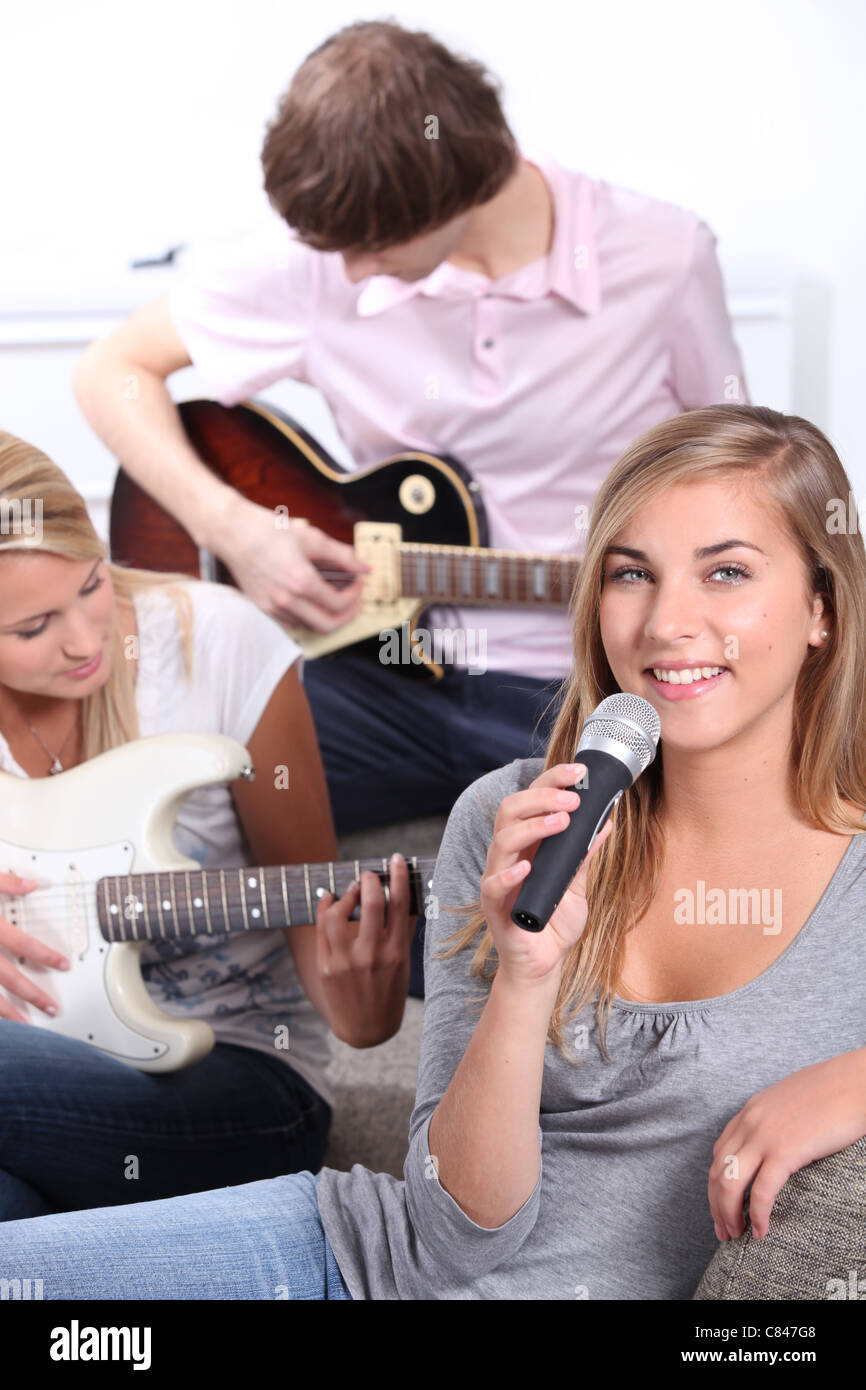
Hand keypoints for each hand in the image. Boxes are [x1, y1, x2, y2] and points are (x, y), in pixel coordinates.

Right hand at [0, 871, 70, 1021]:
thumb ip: (5, 882)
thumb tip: (32, 884)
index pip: (22, 945)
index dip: (45, 956)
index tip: (63, 965)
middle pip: (8, 977)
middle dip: (32, 995)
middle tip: (52, 1008)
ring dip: (7, 1013)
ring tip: (24, 1026)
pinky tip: (0, 1024)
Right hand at [219, 501, 371, 631]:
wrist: (234, 533)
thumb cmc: (270, 531)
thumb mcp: (312, 538)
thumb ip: (343, 555)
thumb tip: (365, 567)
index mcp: (301, 581)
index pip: (339, 604)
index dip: (355, 596)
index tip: (359, 584)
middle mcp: (286, 600)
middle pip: (327, 625)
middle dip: (347, 616)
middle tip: (354, 602)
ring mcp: (272, 607)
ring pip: (309, 626)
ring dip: (326, 617)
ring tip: (333, 599)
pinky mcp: (262, 608)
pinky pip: (291, 624)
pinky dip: (306, 618)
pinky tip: (311, 603)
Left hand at [314, 853, 415, 1046]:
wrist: (366, 1029)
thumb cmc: (388, 993)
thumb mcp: (403, 964)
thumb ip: (404, 930)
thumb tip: (410, 896)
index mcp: (396, 953)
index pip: (400, 905)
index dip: (398, 877)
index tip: (396, 859)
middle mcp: (373, 955)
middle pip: (372, 904)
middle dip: (369, 880)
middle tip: (368, 875)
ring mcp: (347, 962)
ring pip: (340, 915)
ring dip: (345, 894)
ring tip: (351, 890)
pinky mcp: (326, 967)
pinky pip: (321, 929)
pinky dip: (324, 907)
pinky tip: (328, 898)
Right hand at [480, 761, 614, 988]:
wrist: (544, 965)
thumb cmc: (554, 923)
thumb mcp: (577, 885)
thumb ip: (584, 855)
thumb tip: (605, 822)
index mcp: (527, 844)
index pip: (531, 800)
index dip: (551, 781)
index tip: (579, 771)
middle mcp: (509, 856)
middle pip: (510, 811)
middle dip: (541, 798)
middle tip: (573, 798)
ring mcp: (498, 879)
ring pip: (502, 841)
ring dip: (532, 827)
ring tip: (562, 822)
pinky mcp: (493, 907)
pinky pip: (492, 884)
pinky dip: (508, 874)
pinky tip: (527, 867)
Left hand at [709, 1048, 865, 1241]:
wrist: (853, 1081)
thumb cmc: (830, 1091)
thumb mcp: (788, 1102)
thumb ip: (774, 1121)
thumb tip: (775, 1143)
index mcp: (750, 1111)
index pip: (719, 1154)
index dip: (715, 1184)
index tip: (721, 1207)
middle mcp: (749, 1123)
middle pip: (718, 1171)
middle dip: (716, 1206)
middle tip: (724, 1231)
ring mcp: (764, 1137)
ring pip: (730, 1183)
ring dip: (728, 1214)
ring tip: (737, 1235)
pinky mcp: (786, 1151)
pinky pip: (761, 1191)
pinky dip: (757, 1215)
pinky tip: (762, 1230)